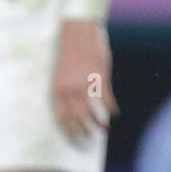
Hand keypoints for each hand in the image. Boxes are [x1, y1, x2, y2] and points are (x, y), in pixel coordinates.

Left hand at [52, 19, 118, 139]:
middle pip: (76, 120)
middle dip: (83, 132)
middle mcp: (68, 90)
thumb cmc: (69, 53)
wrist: (77, 31)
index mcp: (56, 90)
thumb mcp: (61, 75)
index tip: (74, 140)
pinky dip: (111, 109)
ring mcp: (84, 85)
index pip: (61, 119)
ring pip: (92, 113)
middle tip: (89, 138)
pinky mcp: (99, 79)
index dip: (68, 132)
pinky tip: (114, 113)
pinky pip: (106, 100)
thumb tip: (75, 112)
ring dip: (98, 124)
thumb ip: (66, 93)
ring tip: (103, 129)